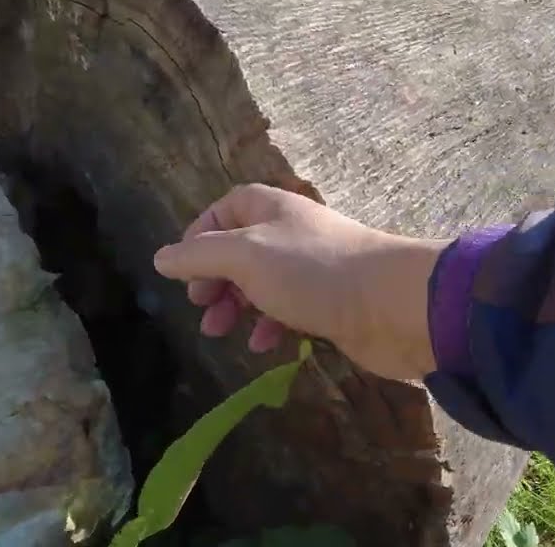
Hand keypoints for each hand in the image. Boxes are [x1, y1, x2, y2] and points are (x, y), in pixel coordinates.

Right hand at [152, 183, 446, 380]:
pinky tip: (263, 344)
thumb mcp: (244, 257)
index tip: (183, 269)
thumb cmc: (312, 271)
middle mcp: (291, 233)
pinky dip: (271, 325)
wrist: (393, 305)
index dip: (199, 234)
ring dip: (237, 306)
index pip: (225, 208)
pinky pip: (290, 310)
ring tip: (219, 331)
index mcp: (271, 209)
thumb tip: (161, 257)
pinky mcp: (331, 303)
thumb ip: (199, 257)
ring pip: (262, 283)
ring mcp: (313, 269)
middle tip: (200, 306)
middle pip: (240, 249)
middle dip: (214, 278)